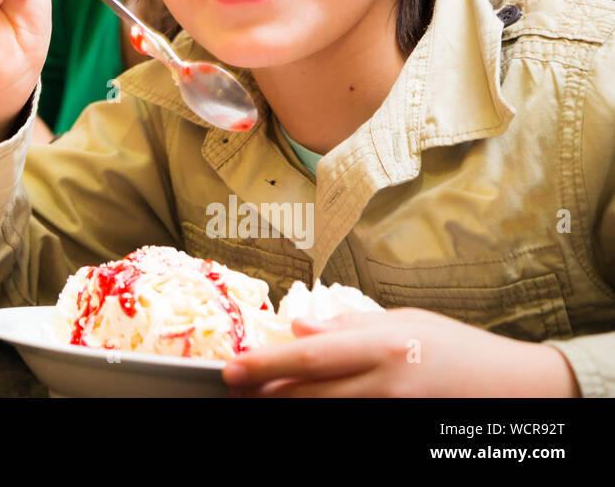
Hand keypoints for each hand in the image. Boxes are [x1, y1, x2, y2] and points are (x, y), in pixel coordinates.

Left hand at [223, 307, 580, 396]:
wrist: (521, 389)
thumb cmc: (460, 349)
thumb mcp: (406, 321)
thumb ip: (349, 325)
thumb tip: (298, 327)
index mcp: (383, 345)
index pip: (310, 358)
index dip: (265, 365)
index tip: (231, 368)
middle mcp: (386, 384)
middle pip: (309, 396)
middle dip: (266, 394)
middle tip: (236, 389)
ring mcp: (395, 414)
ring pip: (326, 418)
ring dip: (289, 409)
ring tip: (263, 400)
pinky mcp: (401, 432)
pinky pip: (353, 431)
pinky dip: (324, 422)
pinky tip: (308, 411)